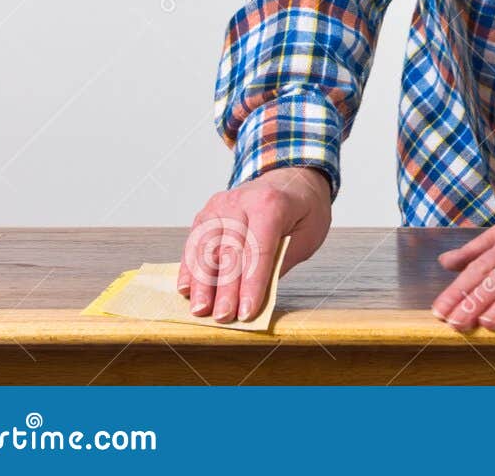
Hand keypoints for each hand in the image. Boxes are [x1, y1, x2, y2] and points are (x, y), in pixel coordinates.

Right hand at [176, 165, 331, 322]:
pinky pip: (195, 241)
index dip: (252, 284)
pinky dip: (189, 266)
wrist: (290, 177)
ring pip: (207, 247)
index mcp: (271, 203)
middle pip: (230, 251)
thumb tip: (258, 295)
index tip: (247, 312)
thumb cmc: (302, 209)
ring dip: (202, 282)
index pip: (258, 249)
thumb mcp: (308, 234)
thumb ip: (282, 261)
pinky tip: (186, 288)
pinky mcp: (208, 212)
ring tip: (199, 310)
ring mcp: (221, 204)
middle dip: (225, 289)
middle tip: (222, 317)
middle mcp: (242, 200)